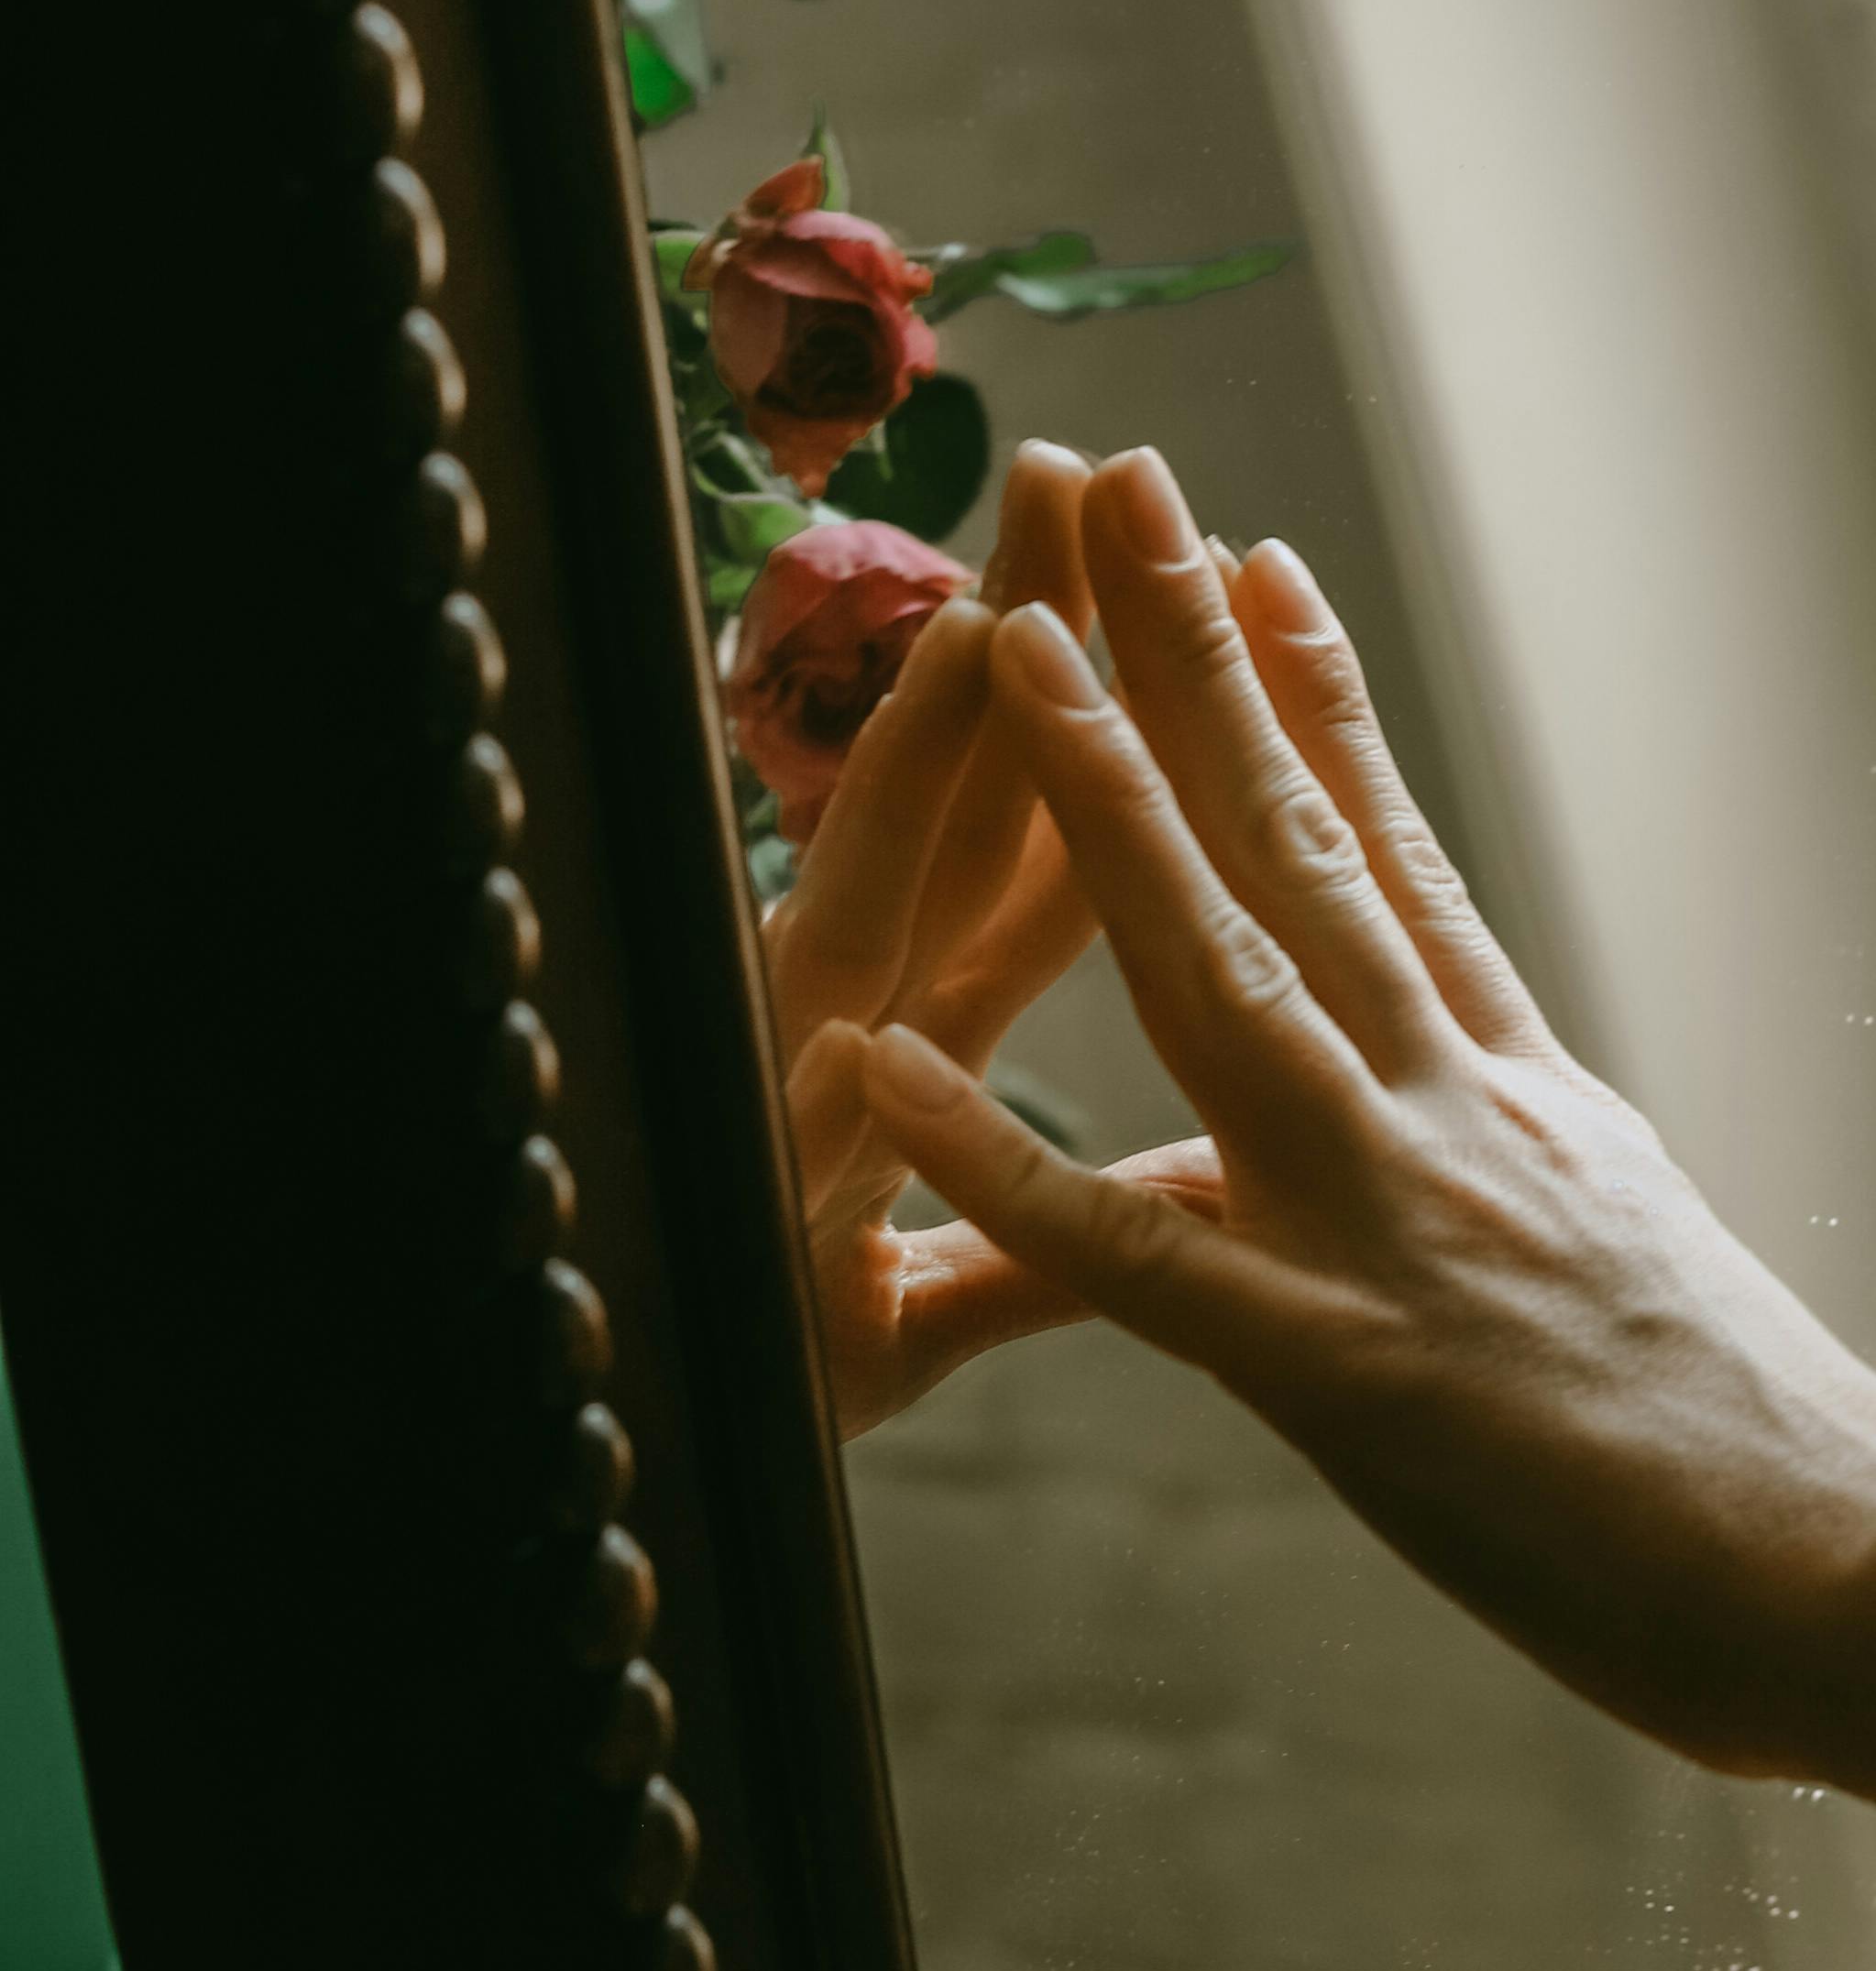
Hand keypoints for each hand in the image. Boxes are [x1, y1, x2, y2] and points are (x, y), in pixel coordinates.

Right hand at [765, 438, 1165, 1436]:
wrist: (609, 1491)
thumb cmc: (757, 1384)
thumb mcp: (916, 1312)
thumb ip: (1029, 1239)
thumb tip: (1123, 1201)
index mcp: (902, 1045)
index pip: (1030, 856)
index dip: (1097, 717)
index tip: (1170, 583)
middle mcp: (839, 1027)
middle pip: (957, 808)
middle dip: (1026, 643)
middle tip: (1087, 480)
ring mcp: (780, 1086)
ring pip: (870, 891)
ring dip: (926, 751)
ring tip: (986, 613)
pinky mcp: (738, 1178)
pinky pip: (793, 1061)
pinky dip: (827, 1004)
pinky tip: (866, 919)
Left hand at [856, 448, 1875, 1756]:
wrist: (1871, 1577)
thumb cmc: (1779, 1475)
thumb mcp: (1642, 1280)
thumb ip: (1538, 1201)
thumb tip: (1509, 1157)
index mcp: (1532, 1102)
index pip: (1399, 864)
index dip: (1318, 705)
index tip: (1258, 564)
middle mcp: (1462, 1117)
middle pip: (1298, 850)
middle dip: (1192, 659)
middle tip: (1117, 488)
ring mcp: (1399, 1227)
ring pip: (1217, 973)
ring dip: (1102, 801)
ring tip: (1013, 642)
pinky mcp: (1345, 1375)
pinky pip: (1128, 1255)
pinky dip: (999, 1161)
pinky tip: (889, 1069)